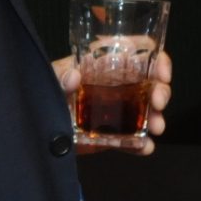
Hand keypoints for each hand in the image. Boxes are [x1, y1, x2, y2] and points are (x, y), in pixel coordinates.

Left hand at [53, 51, 172, 154]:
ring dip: (157, 117)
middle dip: (162, 91)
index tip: (162, 73)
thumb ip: (59, 76)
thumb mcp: (50, 79)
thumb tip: (73, 76)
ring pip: (148, 110)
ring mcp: (119, 111)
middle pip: (152, 82)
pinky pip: (134, 139)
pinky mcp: (114, 135)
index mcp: (107, 64)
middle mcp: (119, 84)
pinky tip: (145, 147)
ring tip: (157, 128)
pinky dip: (142, 144)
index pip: (141, 53)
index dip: (157, 60)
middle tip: (158, 103)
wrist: (39, 128)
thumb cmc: (46, 91)